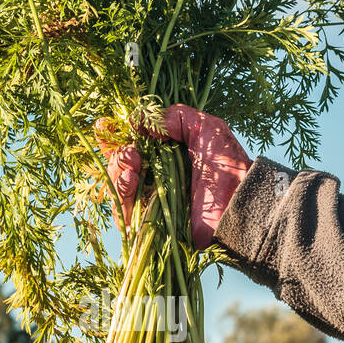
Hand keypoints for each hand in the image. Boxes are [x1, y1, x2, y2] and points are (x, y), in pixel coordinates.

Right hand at [97, 104, 250, 247]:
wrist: (239, 201)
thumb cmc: (228, 165)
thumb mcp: (204, 127)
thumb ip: (173, 117)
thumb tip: (135, 119)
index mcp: (165, 156)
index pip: (128, 145)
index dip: (112, 138)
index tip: (104, 127)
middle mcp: (154, 178)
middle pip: (117, 167)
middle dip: (117, 156)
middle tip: (132, 152)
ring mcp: (151, 202)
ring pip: (116, 189)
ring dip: (117, 173)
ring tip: (132, 167)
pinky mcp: (151, 225)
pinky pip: (123, 215)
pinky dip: (119, 196)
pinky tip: (130, 180)